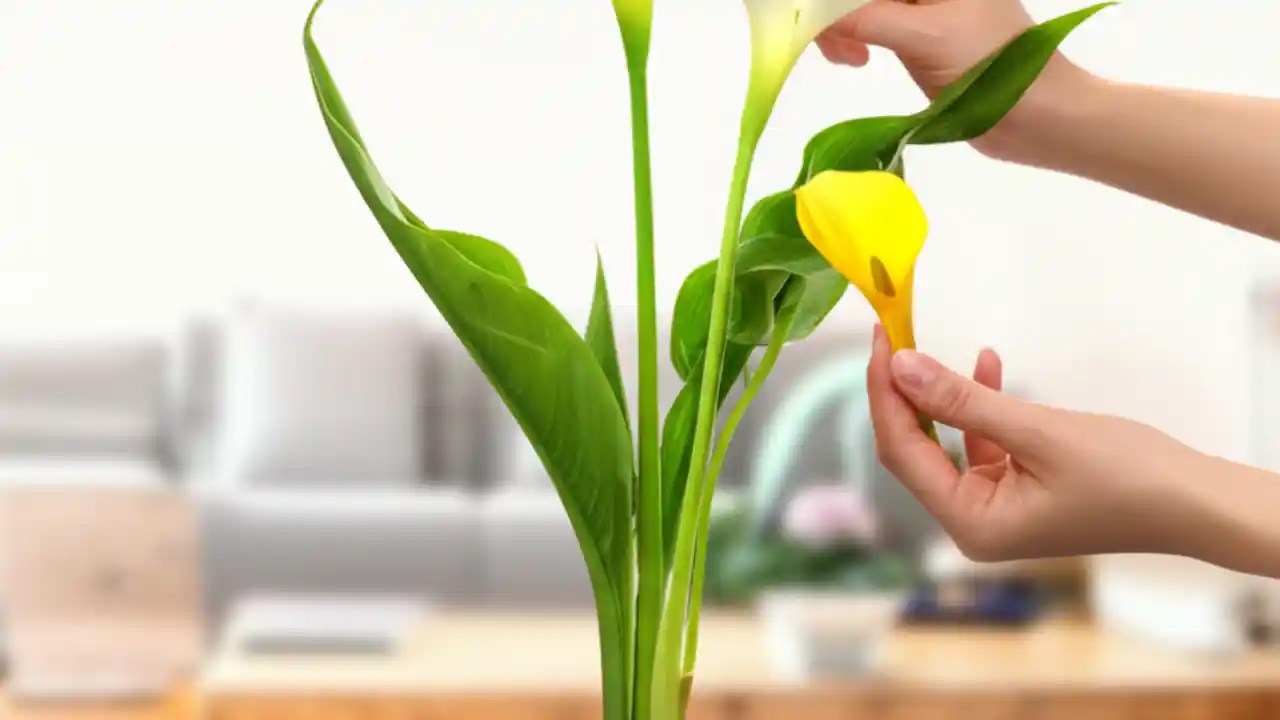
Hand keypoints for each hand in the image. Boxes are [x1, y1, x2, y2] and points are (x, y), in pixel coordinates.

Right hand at [816, 0, 1088, 159]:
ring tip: (847, 60)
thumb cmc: (990, 63)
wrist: (1036, 114)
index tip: (806, 16)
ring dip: (839, 26)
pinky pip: (869, 23)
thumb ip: (865, 17)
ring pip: (859, 4)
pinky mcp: (918, 33)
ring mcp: (923, 4)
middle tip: (828, 44)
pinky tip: (854, 59)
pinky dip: (852, 38)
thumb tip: (811, 19)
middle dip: (832, 9)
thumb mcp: (923, 33)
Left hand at [866, 325, 1211, 562]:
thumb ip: (963, 400)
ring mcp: (994, 508)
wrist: (1196, 502)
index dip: (885, 394)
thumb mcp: (1037, 431)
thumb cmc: (1127, 476)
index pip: (903, 452)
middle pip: (916, 448)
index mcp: (971, 524)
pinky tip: (989, 362)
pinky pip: (981, 442)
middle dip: (904, 391)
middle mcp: (973, 523)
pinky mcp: (1016, 490)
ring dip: (941, 392)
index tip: (881, 341)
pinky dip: (979, 405)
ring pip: (945, 441)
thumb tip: (902, 367)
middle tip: (894, 334)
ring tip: (929, 341)